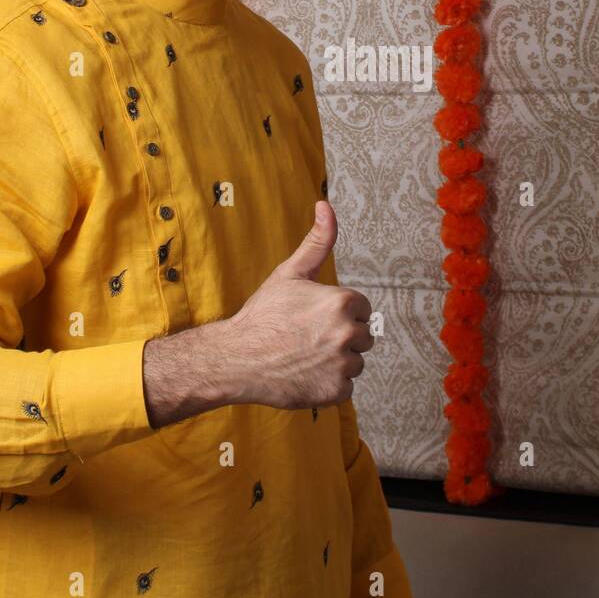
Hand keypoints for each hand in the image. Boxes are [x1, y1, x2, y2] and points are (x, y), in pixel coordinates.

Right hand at [223, 200, 373, 410]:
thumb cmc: (263, 315)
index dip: (339, 312)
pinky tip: (305, 375)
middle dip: (340, 337)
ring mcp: (342, 365)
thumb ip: (317, 241)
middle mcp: (347, 333)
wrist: (236, 358)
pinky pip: (346, 387)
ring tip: (305, 355)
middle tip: (307, 338)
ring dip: (337, 362)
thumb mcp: (290, 273)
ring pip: (356, 362)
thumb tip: (326, 205)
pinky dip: (329, 384)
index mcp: (343, 302)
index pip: (361, 308)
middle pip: (362, 336)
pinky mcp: (335, 392)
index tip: (314, 317)